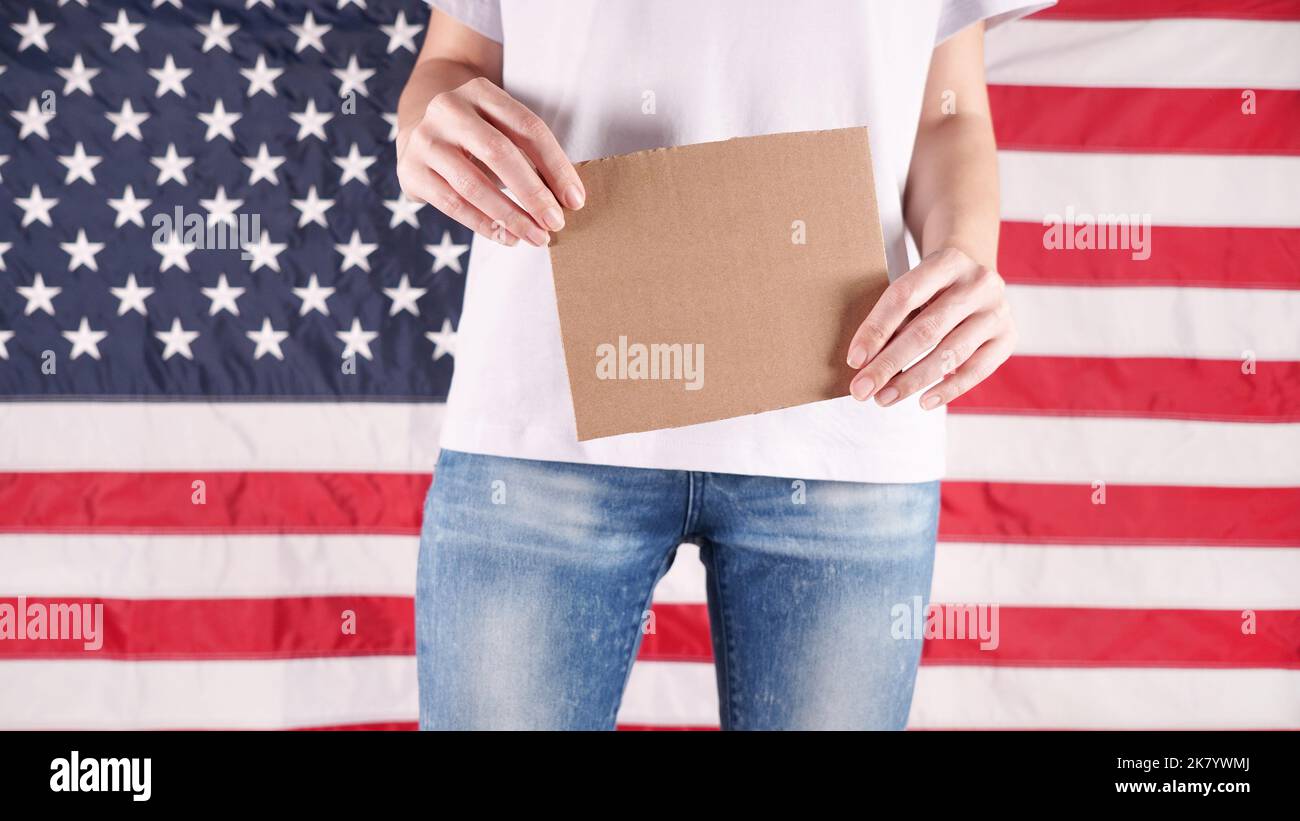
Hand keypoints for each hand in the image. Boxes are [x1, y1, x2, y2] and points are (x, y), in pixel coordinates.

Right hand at [396, 76, 584, 247]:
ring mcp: (425, 139)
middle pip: (499, 153)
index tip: (575, 199)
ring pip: (473, 184)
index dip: (556, 166)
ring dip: (511, 216)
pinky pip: (453, 204)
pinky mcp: (411, 170)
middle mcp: (449, 109)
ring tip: (536, 236)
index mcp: (481, 91)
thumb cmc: (477, 135)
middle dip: (533, 193)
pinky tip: (508, 237)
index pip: (528, 128)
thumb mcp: (502, 129)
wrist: (419, 129)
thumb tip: (566, 200)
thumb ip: (530, 156)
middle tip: (556, 222)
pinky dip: (485, 225)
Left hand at [845, 246, 1015, 409]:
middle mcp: (978, 283)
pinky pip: (977, 371)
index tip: (854, 360)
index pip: (904, 296)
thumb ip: (895, 317)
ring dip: (913, 380)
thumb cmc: (934, 289)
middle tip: (862, 389)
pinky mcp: (1008, 337)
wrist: (978, 279)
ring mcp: (997, 311)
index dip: (877, 329)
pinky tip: (924, 402)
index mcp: (948, 261)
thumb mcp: (916, 288)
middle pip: (927, 329)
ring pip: (950, 353)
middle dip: (889, 364)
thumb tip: (864, 362)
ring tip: (884, 398)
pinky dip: (949, 390)